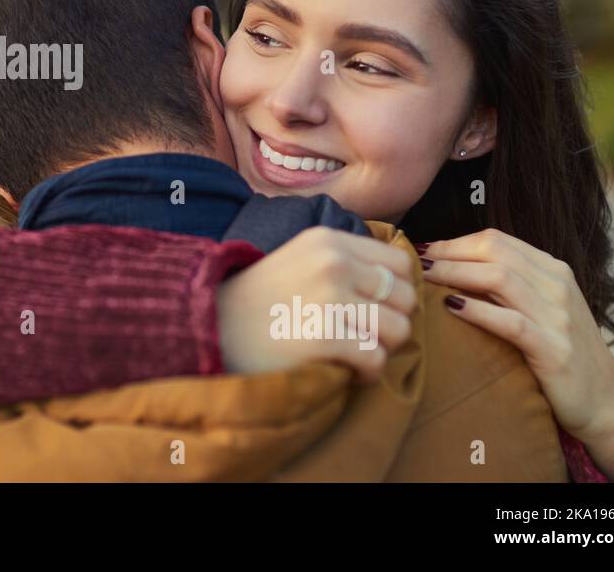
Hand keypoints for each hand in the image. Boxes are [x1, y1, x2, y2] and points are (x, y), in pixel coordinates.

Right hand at [216, 226, 416, 381]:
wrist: (208, 329)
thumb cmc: (257, 302)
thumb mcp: (298, 259)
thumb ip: (345, 260)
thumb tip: (401, 284)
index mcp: (327, 239)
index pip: (400, 264)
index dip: (394, 292)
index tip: (371, 311)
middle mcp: (332, 261)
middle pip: (405, 298)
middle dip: (390, 324)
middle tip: (360, 337)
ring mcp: (328, 297)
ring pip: (398, 330)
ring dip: (379, 350)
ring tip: (351, 354)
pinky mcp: (323, 335)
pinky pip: (376, 359)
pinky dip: (365, 373)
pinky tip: (342, 371)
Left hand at [419, 228, 613, 480]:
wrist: (604, 400)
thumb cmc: (559, 351)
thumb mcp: (540, 308)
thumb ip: (508, 285)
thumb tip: (449, 265)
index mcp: (553, 270)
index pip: (496, 240)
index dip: (454, 242)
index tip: (423, 251)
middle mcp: (557, 286)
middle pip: (495, 252)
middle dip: (449, 253)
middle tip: (414, 263)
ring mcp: (558, 316)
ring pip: (500, 278)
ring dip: (455, 274)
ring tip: (424, 279)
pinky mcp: (554, 349)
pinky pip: (511, 321)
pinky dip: (478, 311)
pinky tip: (450, 307)